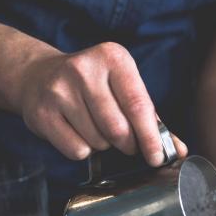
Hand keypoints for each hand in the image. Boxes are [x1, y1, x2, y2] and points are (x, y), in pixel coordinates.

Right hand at [13, 42, 186, 164]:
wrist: (37, 75)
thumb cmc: (92, 85)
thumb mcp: (123, 87)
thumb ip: (151, 118)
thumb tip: (177, 150)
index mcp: (112, 57)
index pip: (138, 104)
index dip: (151, 136)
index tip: (158, 157)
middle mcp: (84, 70)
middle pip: (118, 128)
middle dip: (128, 144)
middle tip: (127, 142)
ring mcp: (59, 90)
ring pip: (98, 141)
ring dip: (104, 145)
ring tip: (95, 127)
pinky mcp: (41, 113)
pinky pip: (76, 150)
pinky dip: (83, 150)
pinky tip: (77, 131)